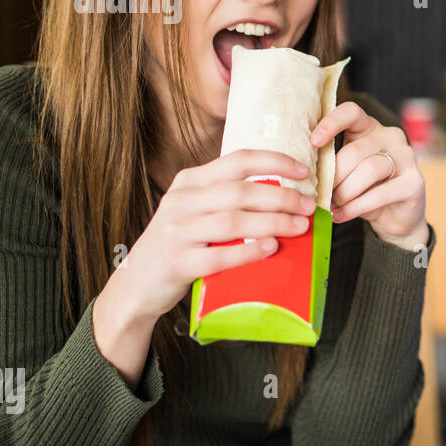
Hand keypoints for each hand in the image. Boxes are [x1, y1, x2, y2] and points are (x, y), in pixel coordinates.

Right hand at [120, 149, 316, 321]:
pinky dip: (249, 251)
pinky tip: (271, 248)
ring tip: (299, 226)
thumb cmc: (179, 245)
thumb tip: (284, 195)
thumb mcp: (195, 212)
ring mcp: (176, 232)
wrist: (136, 285)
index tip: (303, 170)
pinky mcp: (176, 262)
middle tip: (308, 206)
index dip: (274, 161)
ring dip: (273, 222)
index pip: (237, 160)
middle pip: (240, 191)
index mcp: (189, 182)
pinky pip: (219, 255)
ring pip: (233, 221)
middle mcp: (181, 201)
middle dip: (282, 197)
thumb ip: (227, 199)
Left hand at [309, 101, 427, 250]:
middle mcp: (391, 137)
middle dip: (334, 177)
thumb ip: (331, 164)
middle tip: (322, 195)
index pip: (352, 112)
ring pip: (369, 170)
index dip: (331, 123)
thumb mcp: (345, 172)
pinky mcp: (414, 181)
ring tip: (332, 207)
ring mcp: (406, 157)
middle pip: (355, 151)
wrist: (395, 218)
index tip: (313, 142)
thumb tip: (302, 169)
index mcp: (370, 128)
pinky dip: (355, 207)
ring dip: (345, 193)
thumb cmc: (364, 191)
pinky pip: (380, 193)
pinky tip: (341, 215)